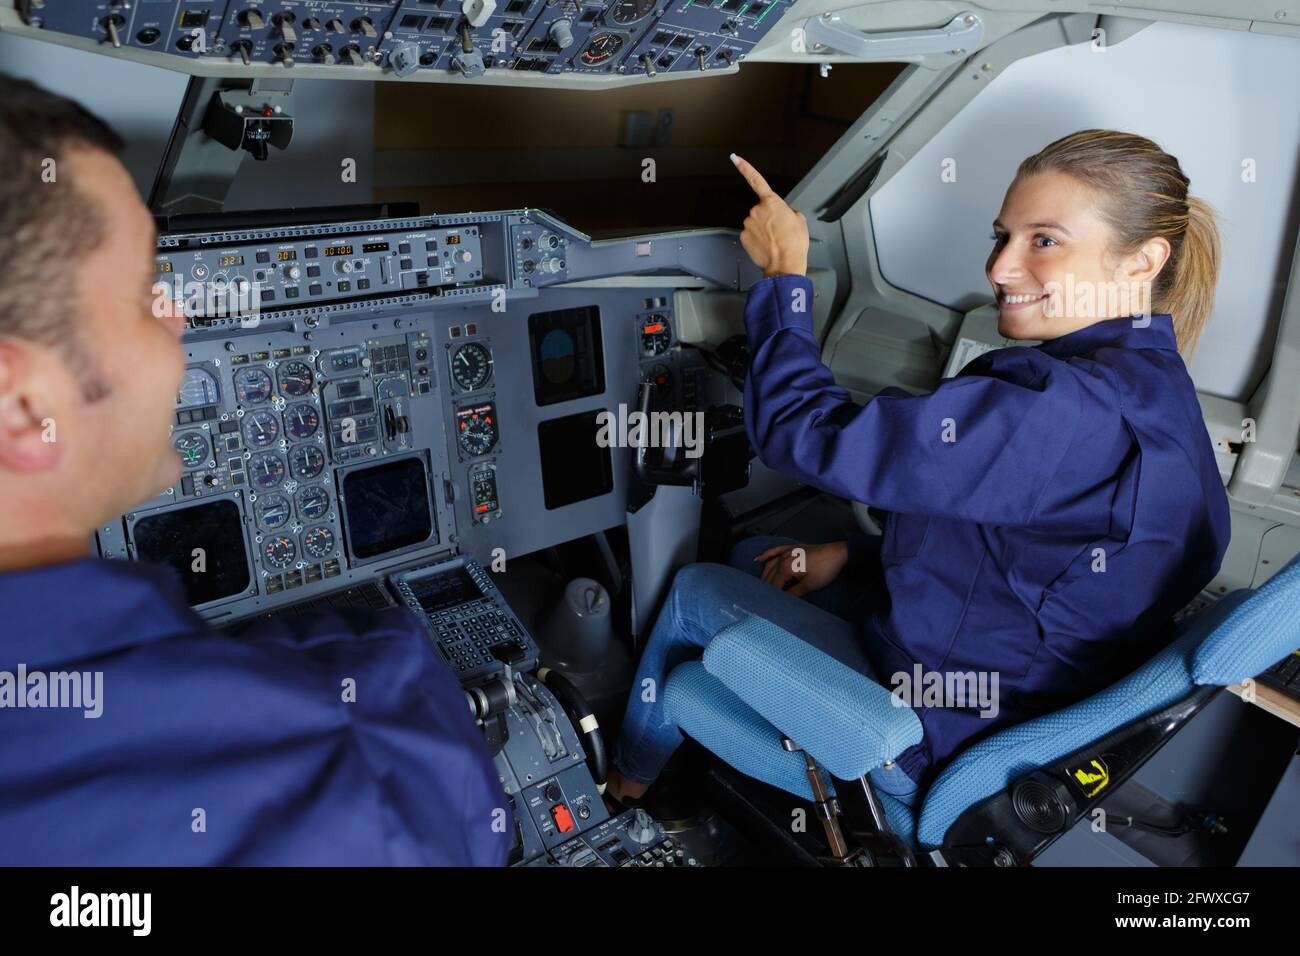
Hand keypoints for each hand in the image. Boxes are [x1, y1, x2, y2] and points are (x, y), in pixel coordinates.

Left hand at [732, 153, 808, 278]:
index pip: (756, 180)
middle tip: (780, 231)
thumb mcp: (800, 220)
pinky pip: (750, 235)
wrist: (785, 264)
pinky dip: (757, 239)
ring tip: (775, 240)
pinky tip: (767, 245)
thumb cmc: (794, 243)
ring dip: (763, 230)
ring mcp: (748, 223)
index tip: (735, 159)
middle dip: (769, 218)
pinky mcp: (743, 236)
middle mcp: (756, 210)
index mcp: (772, 202)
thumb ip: (788, 211)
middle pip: (761, 210)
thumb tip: (783, 214)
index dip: (745, 168)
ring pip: (755, 223)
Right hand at [753, 541, 848, 597]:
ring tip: (760, 585)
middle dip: (766, 586)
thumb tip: (784, 601)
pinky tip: (758, 559)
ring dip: (764, 574)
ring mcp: (787, 552)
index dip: (771, 595)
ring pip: (770, 564)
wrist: (837, 554)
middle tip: (763, 598)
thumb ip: (793, 593)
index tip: (768, 604)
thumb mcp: (809, 585)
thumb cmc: (825, 569)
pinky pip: (775, 551)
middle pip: (770, 575)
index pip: (774, 585)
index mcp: (786, 568)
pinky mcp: (792, 548)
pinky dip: (766, 555)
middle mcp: (783, 559)